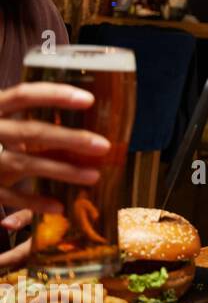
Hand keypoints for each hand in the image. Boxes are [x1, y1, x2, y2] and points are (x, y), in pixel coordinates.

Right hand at [0, 83, 109, 213]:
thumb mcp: (5, 130)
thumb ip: (31, 130)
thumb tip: (83, 135)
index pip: (22, 95)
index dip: (55, 95)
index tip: (89, 100)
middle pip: (29, 131)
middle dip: (69, 138)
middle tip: (103, 146)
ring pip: (23, 163)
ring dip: (61, 170)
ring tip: (93, 176)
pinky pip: (8, 195)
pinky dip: (33, 201)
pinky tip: (59, 206)